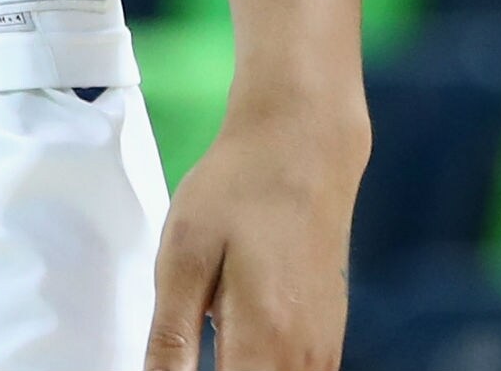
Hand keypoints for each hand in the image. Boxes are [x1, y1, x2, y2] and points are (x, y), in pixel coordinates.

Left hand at [147, 98, 366, 368]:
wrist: (303, 152)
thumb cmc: (236, 194)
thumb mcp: (182, 256)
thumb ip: (171, 335)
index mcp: (264, 342)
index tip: (171, 362)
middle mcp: (306, 361)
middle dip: (218, 370)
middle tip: (189, 334)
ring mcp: (324, 353)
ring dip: (241, 368)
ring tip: (207, 330)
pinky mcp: (329, 339)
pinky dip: (264, 367)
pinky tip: (234, 345)